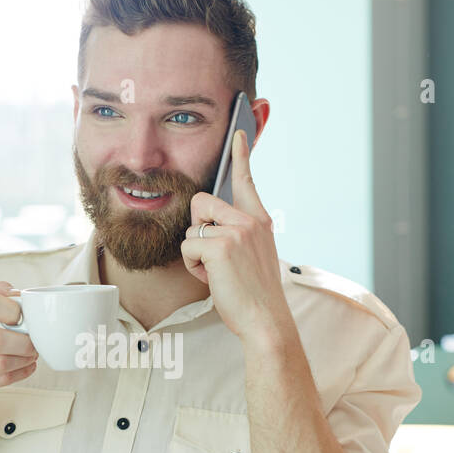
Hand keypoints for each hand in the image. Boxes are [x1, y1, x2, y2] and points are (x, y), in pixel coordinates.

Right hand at [0, 281, 38, 409]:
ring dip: (24, 359)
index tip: (21, 316)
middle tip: (34, 341)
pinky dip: (20, 373)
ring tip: (31, 354)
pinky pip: (0, 380)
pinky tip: (26, 366)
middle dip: (23, 341)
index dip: (11, 308)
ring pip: (0, 363)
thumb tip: (17, 291)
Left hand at [180, 130, 293, 344]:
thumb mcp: (253, 256)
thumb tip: (206, 223)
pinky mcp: (220, 245)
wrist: (266, 320)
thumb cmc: (254, 295)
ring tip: (218, 273)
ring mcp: (236, 231)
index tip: (238, 131)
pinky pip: (188, 247)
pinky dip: (193, 267)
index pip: (246, 181)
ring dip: (196, 254)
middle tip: (212, 256)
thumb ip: (238, 234)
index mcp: (260, 221)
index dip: (241, 155)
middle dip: (196, 228)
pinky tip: (213, 278)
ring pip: (192, 229)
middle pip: (201, 202)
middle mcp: (250, 220)